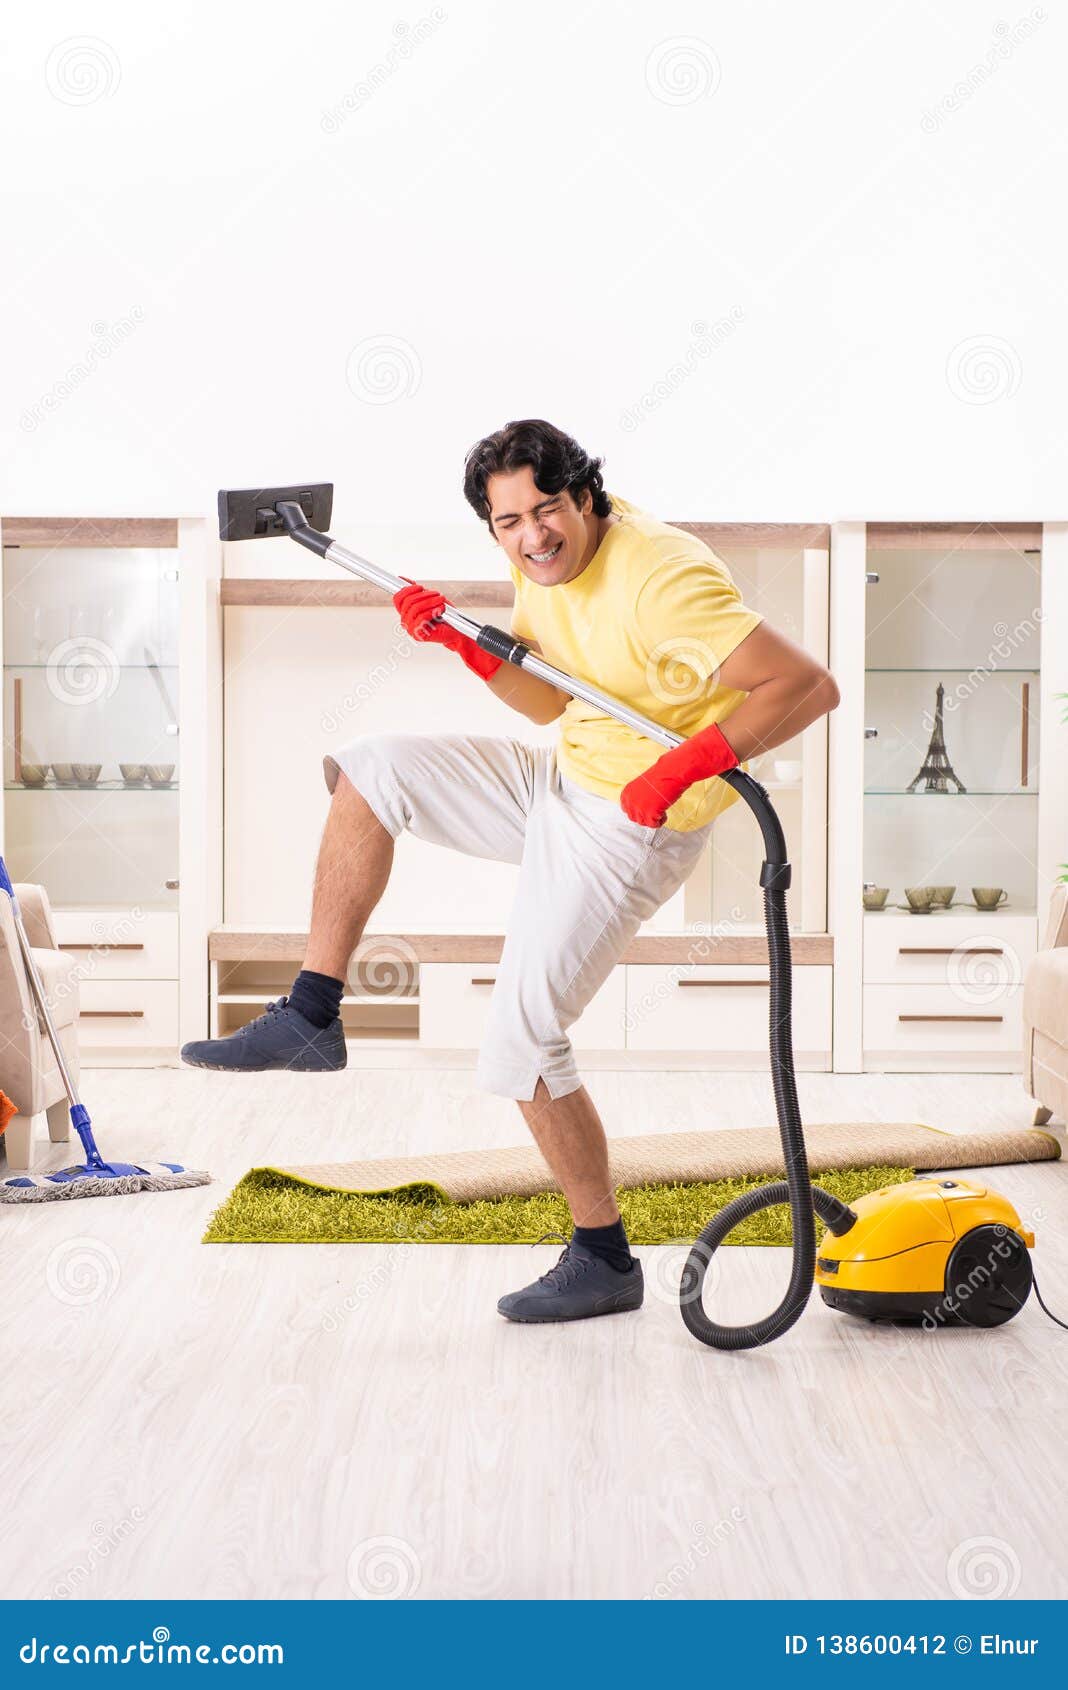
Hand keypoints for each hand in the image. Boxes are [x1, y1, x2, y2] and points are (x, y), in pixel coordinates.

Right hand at [393, 580, 500, 681]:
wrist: (456, 630)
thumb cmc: (444, 614)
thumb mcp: (429, 598)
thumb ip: (416, 590)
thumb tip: (401, 578)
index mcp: (406, 612)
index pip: (398, 598)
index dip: (407, 590)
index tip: (420, 586)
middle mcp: (405, 621)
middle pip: (408, 602)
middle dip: (424, 594)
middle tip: (437, 593)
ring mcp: (410, 629)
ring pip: (415, 608)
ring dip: (430, 601)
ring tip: (442, 600)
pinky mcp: (418, 635)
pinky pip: (421, 618)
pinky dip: (432, 610)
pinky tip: (441, 609)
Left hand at [620, 721, 738, 827]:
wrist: (672, 772)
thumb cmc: (662, 775)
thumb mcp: (644, 786)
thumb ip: (639, 797)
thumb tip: (642, 807)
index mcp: (627, 792)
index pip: (627, 809)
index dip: (638, 811)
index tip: (645, 811)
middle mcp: (630, 800)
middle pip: (634, 818)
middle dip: (645, 817)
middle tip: (655, 812)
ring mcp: (639, 807)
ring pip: (644, 823)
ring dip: (653, 819)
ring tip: (661, 811)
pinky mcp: (650, 813)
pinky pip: (654, 825)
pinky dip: (661, 821)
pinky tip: (664, 813)